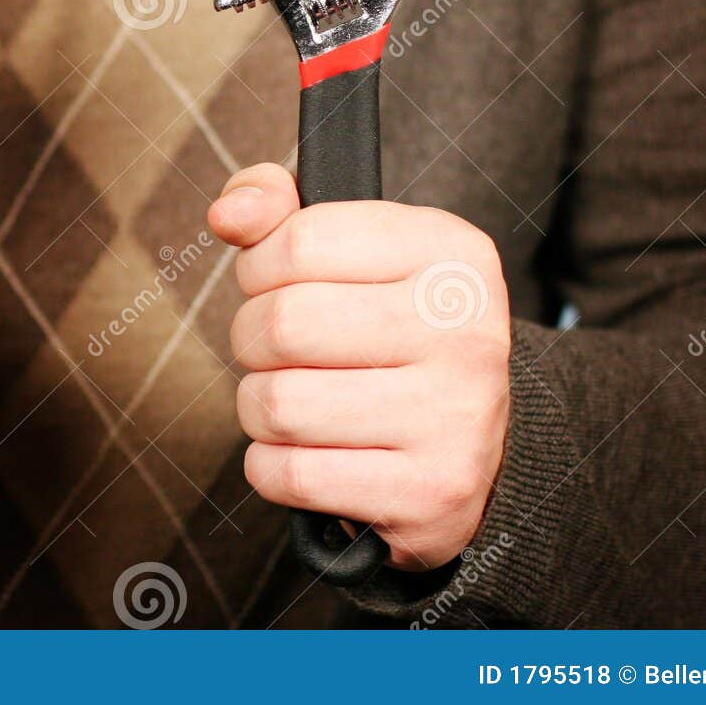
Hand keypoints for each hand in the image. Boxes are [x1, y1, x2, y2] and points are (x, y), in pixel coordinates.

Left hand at [207, 163, 511, 570]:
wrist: (476, 447)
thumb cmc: (389, 332)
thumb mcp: (355, 250)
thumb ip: (280, 210)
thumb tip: (229, 216)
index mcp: (450, 252)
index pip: (297, 242)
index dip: (260, 267)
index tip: (278, 285)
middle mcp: (466, 330)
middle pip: (281, 325)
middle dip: (253, 340)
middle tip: (281, 352)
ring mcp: (455, 417)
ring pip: (277, 405)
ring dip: (259, 408)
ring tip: (298, 401)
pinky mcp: (430, 494)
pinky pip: (290, 475)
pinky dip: (272, 467)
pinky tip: (310, 453)